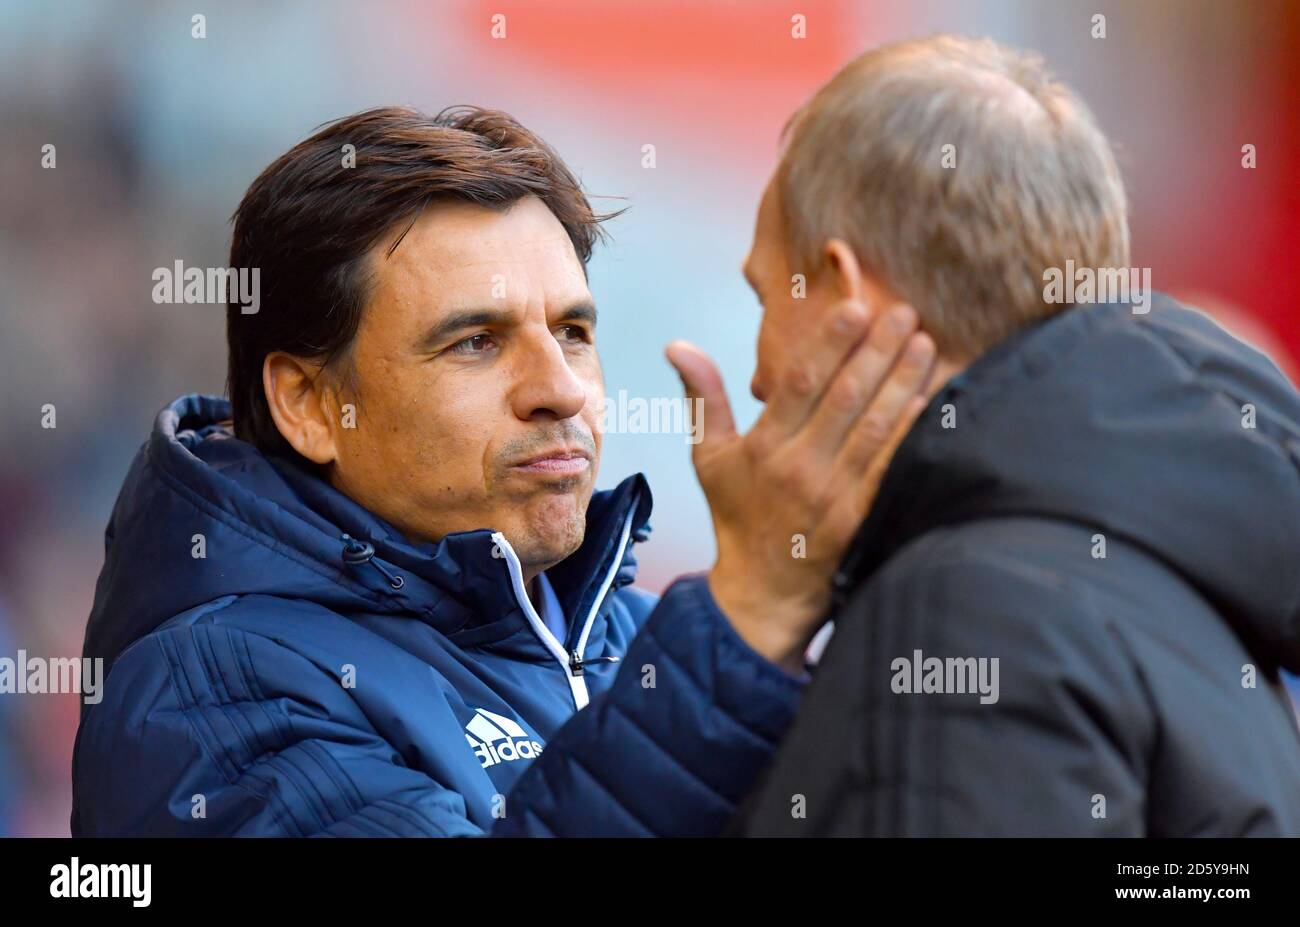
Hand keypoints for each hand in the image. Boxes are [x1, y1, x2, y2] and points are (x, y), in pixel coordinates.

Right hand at [666, 300, 935, 673]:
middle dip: (877, 350)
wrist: (762, 595)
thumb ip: (702, 398)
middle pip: (844, 398)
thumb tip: (678, 346)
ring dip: (902, 383)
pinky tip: (929, 403)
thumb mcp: (709, 459)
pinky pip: (888, 469)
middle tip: (904, 311)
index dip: (829, 343)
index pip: (799, 384)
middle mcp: (797, 468)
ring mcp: (831, 496)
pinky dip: (909, 435)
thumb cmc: (737, 519)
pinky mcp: (859, 519)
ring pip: (873, 428)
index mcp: (762, 448)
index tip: (854, 307)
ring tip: (924, 344)